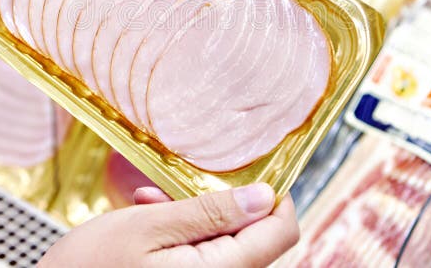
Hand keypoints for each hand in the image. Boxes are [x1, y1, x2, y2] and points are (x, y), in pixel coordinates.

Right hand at [39, 183, 298, 267]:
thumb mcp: (149, 226)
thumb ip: (211, 212)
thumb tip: (265, 195)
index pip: (282, 233)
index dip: (274, 197)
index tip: (248, 173)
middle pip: (253, 238)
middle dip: (220, 205)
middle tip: (177, 188)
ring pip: (224, 244)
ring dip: (195, 217)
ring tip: (152, 203)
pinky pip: (202, 258)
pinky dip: (182, 236)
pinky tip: (148, 220)